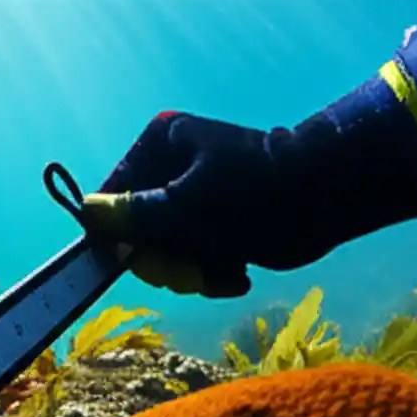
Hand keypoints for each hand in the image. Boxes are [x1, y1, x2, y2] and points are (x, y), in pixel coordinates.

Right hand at [82, 111, 337, 297]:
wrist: (331, 199)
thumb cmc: (257, 194)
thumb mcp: (188, 208)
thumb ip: (135, 214)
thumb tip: (86, 211)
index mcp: (161, 144)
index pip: (113, 192)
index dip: (118, 231)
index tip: (131, 258)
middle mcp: (171, 166)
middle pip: (136, 229)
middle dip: (165, 259)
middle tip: (189, 271)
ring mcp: (193, 197)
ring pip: (166, 251)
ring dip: (191, 271)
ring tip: (222, 269)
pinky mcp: (215, 224)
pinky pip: (194, 257)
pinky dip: (213, 272)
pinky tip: (237, 271)